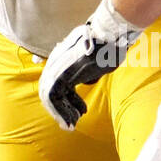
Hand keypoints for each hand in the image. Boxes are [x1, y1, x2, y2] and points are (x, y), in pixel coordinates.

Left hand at [39, 0, 142, 129]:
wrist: (111, 36)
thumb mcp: (95, 59)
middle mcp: (55, 61)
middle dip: (60, 109)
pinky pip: (55, 98)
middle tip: (72, 122)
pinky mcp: (61, 75)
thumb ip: (87, 69)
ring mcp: (56, 67)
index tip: (80, 110)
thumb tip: (87, 79)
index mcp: (61, 57)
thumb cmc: (109, 45)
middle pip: (49, 90)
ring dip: (61, 114)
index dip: (66, 99)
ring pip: (49, 97)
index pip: (56, 82)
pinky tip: (72, 121)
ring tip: (72, 125)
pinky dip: (62, 112)